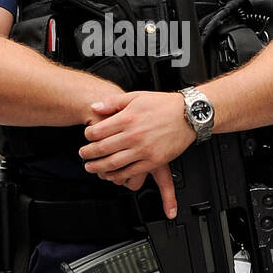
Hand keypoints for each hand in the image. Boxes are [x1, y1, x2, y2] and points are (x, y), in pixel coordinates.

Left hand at [79, 91, 193, 218]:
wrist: (189, 115)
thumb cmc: (165, 105)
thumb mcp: (137, 96)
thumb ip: (113, 102)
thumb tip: (95, 107)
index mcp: (128, 118)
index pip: (98, 130)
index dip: (88, 135)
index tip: (86, 137)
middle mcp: (134, 135)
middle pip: (102, 148)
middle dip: (88, 154)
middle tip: (83, 155)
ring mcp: (143, 150)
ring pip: (113, 163)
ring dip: (98, 167)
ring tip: (91, 167)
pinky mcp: (153, 161)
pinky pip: (130, 172)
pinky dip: (117, 175)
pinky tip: (111, 174)